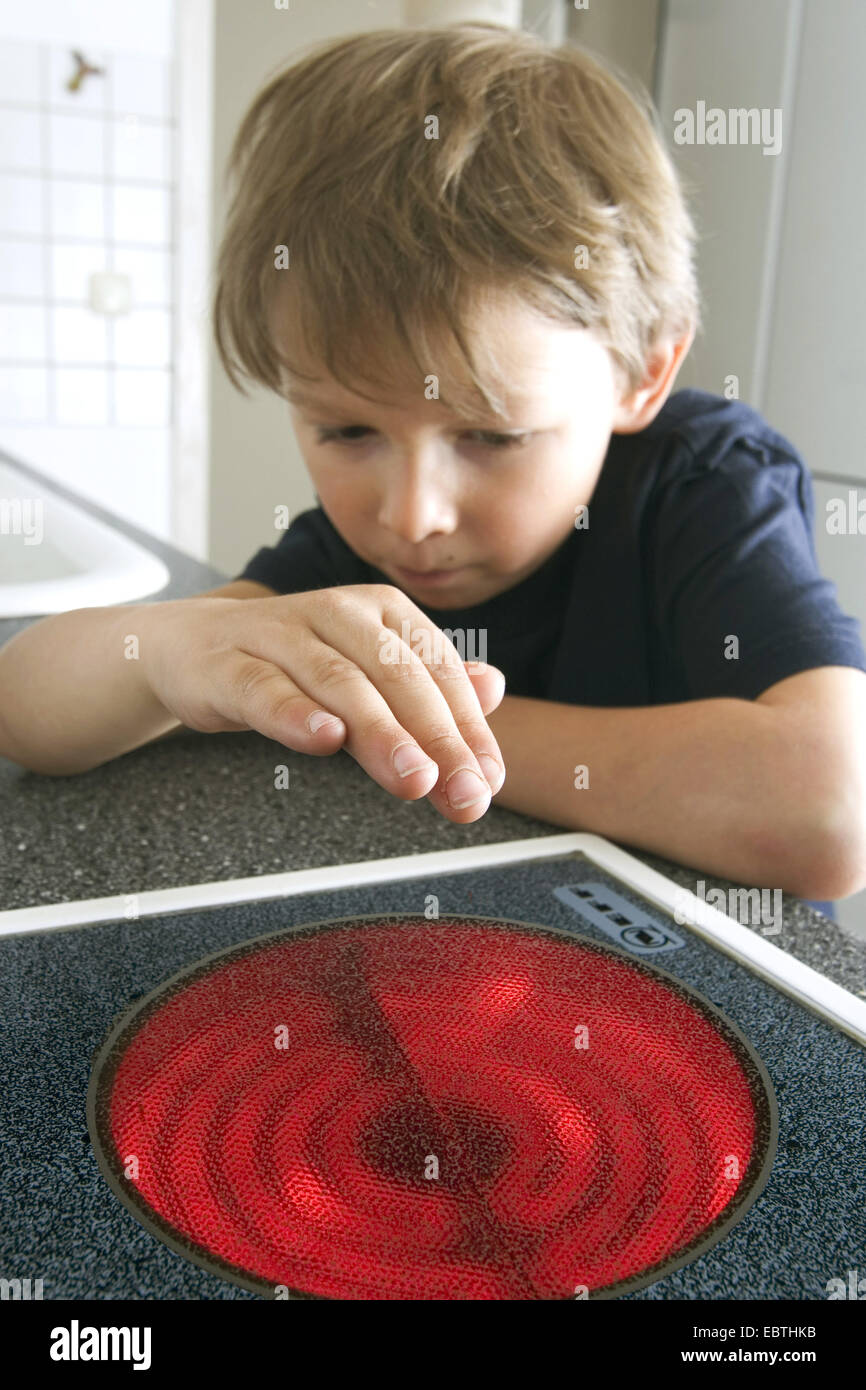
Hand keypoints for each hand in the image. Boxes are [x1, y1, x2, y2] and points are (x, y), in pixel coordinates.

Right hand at [139, 584, 506, 822]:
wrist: (196, 648)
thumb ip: (430, 685)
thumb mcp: (371, 671)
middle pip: (397, 677)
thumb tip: (493, 688)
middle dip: (437, 738)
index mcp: (383, 613)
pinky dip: (294, 714)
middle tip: (462, 792)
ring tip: (414, 777)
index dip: (468, 728)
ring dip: (381, 732)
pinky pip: (265, 688)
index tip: (488, 780)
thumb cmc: (296, 665)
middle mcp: (338, 613)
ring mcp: (280, 635)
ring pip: (339, 683)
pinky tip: (322, 739)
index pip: (438, 671)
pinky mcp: (230, 664)